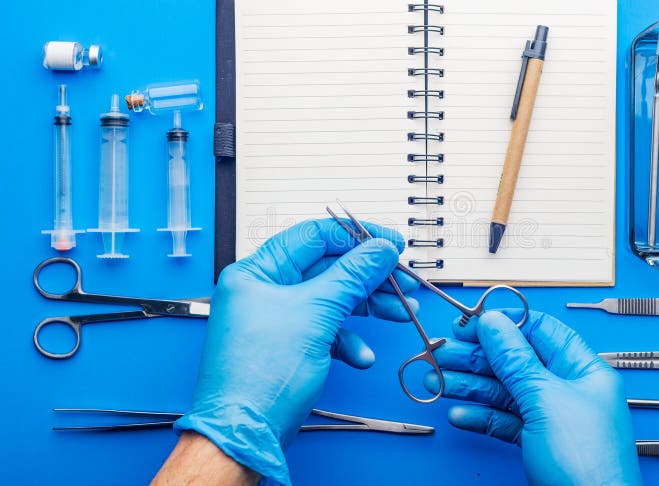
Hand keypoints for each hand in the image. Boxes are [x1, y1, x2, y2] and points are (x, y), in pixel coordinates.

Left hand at [175, 219, 417, 484]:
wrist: (244, 434)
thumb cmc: (258, 376)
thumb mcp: (315, 314)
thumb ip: (352, 276)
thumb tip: (379, 249)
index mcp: (259, 271)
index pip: (314, 237)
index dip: (356, 237)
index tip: (389, 244)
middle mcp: (265, 290)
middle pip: (328, 269)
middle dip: (369, 278)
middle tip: (402, 281)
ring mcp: (277, 319)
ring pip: (333, 300)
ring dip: (367, 308)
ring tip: (399, 312)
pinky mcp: (290, 346)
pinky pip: (326, 331)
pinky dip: (348, 341)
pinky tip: (361, 356)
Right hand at [425, 310, 640, 485]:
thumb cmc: (588, 464)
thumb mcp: (545, 400)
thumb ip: (515, 359)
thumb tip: (494, 323)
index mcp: (584, 370)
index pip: (540, 330)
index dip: (504, 323)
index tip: (471, 323)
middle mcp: (568, 390)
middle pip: (515, 361)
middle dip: (476, 356)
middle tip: (442, 351)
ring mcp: (552, 418)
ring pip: (504, 391)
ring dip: (469, 386)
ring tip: (436, 381)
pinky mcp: (537, 443)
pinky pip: (504, 421)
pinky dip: (480, 417)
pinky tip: (459, 415)